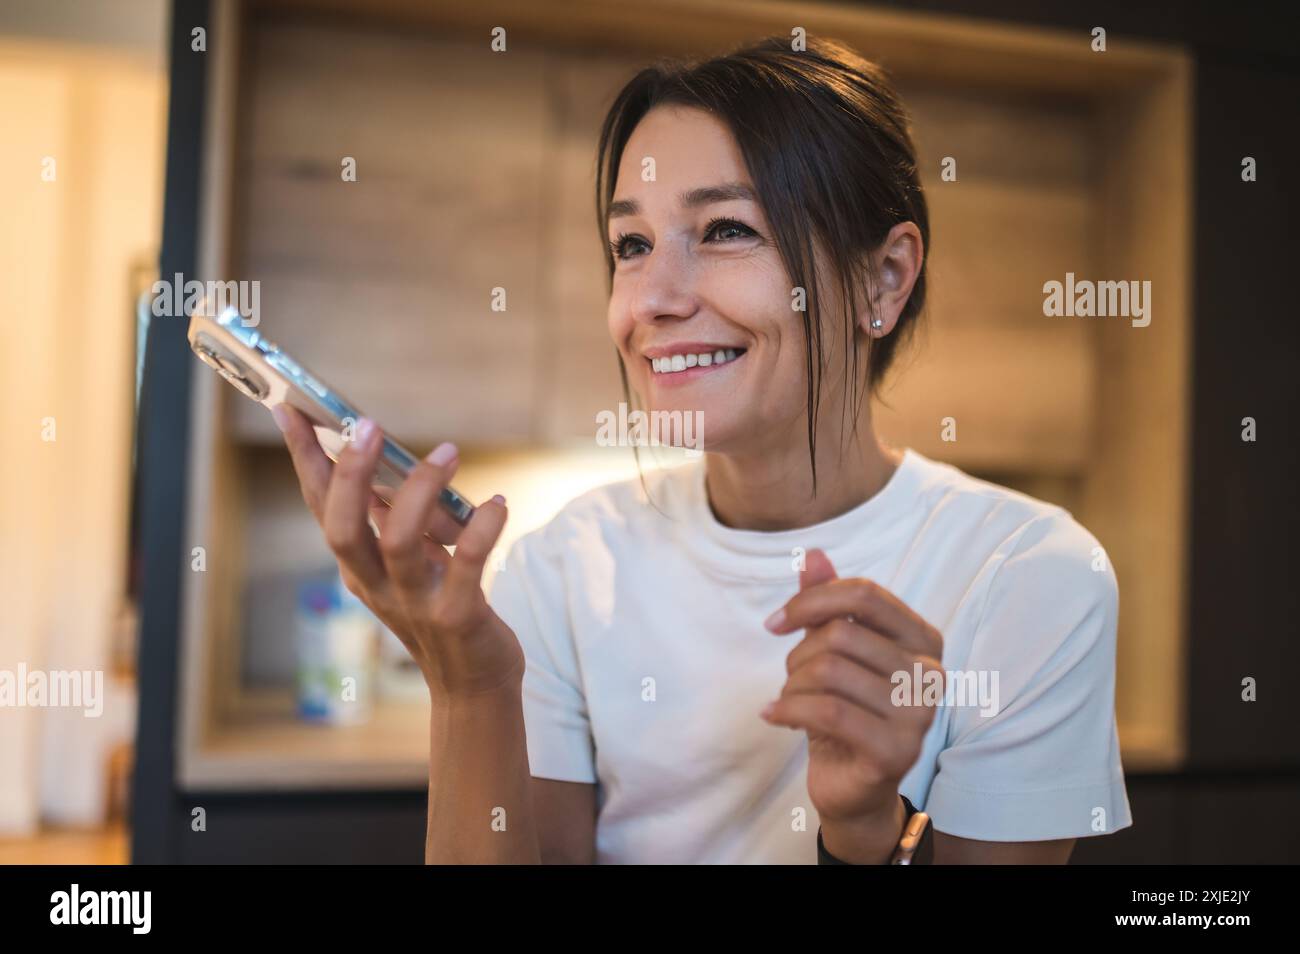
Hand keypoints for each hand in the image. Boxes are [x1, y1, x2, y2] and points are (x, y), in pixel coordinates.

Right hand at [273, 404, 523, 699]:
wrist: (473, 684)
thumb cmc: (442, 613)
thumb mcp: (409, 566)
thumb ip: (395, 522)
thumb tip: (390, 465)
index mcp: (358, 568)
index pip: (321, 507)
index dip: (305, 459)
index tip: (289, 409)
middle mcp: (377, 586)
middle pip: (343, 528)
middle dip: (350, 474)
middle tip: (365, 424)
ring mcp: (414, 604)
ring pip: (400, 542)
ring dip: (421, 490)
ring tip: (448, 451)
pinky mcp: (458, 617)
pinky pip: (467, 565)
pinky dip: (483, 528)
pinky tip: (498, 504)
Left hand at [761, 549, 943, 849]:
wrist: (852, 787)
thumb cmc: (844, 711)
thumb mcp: (832, 652)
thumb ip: (826, 602)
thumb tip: (812, 553)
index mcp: (924, 639)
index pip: (865, 594)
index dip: (811, 601)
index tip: (775, 622)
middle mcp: (932, 673)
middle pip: (841, 633)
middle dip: (798, 653)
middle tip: (789, 677)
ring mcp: (920, 714)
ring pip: (829, 671)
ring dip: (792, 684)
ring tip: (788, 699)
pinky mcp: (897, 751)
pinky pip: (827, 711)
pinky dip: (788, 709)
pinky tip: (774, 715)